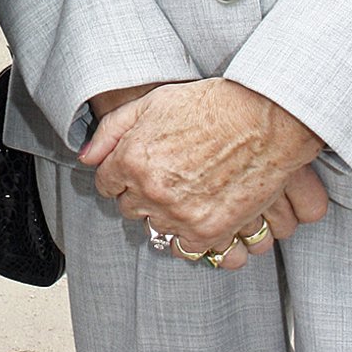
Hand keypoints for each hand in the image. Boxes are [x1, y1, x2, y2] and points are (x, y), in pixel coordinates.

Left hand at [83, 77, 325, 258]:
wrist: (263, 120)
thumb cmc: (209, 105)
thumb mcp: (152, 103)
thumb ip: (112, 131)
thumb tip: (87, 158)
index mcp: (132, 159)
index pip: (106, 183)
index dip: (121, 174)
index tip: (139, 168)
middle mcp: (151, 191)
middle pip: (129, 207)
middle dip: (142, 193)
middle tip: (169, 175)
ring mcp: (179, 214)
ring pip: (155, 228)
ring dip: (166, 214)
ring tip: (187, 191)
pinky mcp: (208, 232)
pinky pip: (184, 248)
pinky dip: (189, 234)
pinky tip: (200, 211)